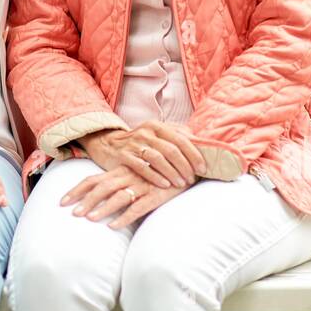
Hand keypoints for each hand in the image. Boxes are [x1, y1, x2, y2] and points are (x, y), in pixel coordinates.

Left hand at [61, 164, 186, 229]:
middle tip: (72, 213)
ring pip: (117, 197)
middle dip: (84, 200)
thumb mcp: (135, 172)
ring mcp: (141, 185)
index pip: (92, 180)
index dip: (76, 190)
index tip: (61, 202)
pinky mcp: (155, 195)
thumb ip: (119, 179)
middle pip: (100, 187)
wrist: (187, 164)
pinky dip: (125, 217)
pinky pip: (138, 207)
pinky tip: (114, 226)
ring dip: (102, 208)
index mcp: (120, 172)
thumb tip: (99, 191)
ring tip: (89, 219)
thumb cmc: (158, 171)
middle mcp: (127, 177)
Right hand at [80, 120, 205, 188]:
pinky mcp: (124, 156)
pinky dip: (155, 177)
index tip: (203, 168)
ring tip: (181, 183)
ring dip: (172, 172)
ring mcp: (134, 144)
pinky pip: (142, 167)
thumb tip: (200, 141)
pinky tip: (164, 185)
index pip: (181, 139)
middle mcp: (146, 132)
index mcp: (157, 126)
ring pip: (158, 158)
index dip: (194, 154)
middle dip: (185, 165)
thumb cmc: (139, 142)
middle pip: (171, 149)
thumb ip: (176, 134)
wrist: (107, 144)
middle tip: (192, 179)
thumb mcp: (156, 134)